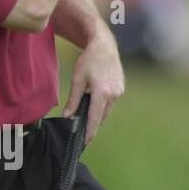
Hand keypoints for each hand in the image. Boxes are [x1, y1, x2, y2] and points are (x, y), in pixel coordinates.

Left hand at [63, 29, 124, 145]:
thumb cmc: (89, 60)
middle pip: (101, 117)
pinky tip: (94, 96)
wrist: (104, 46)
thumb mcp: (77, 79)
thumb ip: (73, 100)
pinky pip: (110, 103)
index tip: (85, 143)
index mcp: (102, 93)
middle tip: (79, 124)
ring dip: (96, 112)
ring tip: (86, 104)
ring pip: (106, 110)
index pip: (94, 119)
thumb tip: (67, 116)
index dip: (89, 133)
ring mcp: (119, 92)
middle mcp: (113, 94)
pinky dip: (101, 104)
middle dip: (91, 122)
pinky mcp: (121, 89)